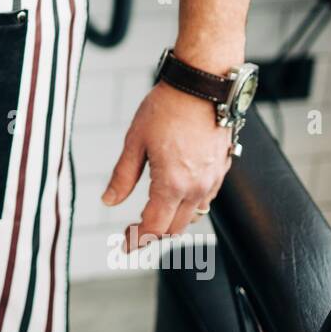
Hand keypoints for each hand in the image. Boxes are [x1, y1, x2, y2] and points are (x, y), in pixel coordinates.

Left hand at [102, 80, 232, 252]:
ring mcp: (212, 179)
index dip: (137, 240)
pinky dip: (190, 205)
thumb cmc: (168, 108)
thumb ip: (122, 176)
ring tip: (153, 216)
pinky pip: (206, 199)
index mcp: (172, 184)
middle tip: (134, 232)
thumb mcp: (135, 142)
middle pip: (174, 228)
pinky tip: (177, 196)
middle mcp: (196, 188)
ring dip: (173, 221)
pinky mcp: (221, 168)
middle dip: (153, 234)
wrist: (202, 86)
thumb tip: (109, 200)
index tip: (126, 246)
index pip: (154, 227)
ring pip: (192, 216)